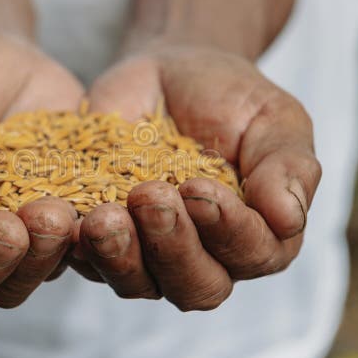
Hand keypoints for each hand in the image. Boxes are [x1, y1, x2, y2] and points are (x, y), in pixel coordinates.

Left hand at [73, 45, 320, 310]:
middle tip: (151, 196)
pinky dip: (77, 244)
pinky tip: (68, 217)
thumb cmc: (232, 98)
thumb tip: (290, 217)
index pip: (252, 255)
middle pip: (195, 285)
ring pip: (138, 283)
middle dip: (172, 247)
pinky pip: (85, 258)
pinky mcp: (100, 239)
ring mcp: (149, 254)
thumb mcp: (274, 118)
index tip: (201, 187)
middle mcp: (205, 257)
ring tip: (104, 216)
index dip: (230, 232)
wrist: (172, 71)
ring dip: (121, 255)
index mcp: (258, 235)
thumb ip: (289, 165)